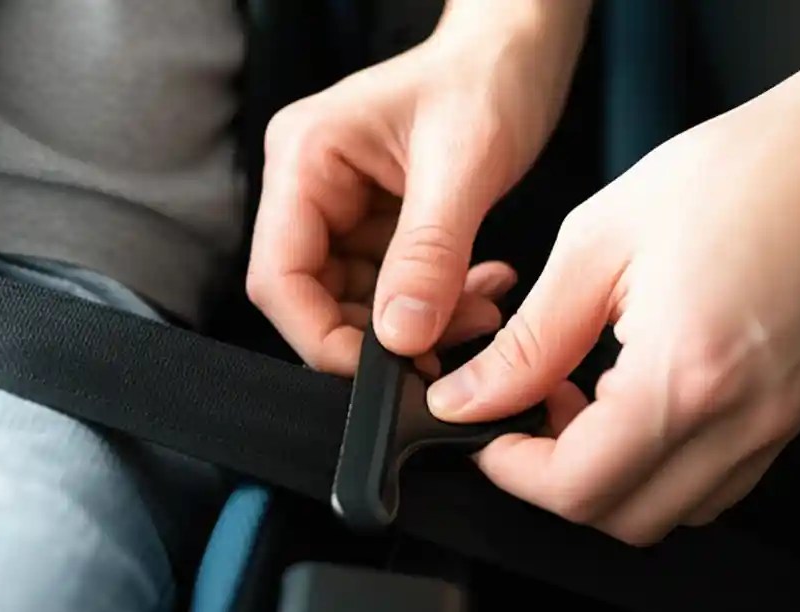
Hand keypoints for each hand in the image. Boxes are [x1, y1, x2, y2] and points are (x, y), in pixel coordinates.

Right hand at [247, 2, 588, 374]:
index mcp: (304, 158)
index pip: (279, 276)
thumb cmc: (488, 77)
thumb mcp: (464, 166)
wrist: (519, 51)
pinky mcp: (376, 223)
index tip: (381, 372)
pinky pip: (390, 288)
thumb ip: (429, 256)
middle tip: (445, 349)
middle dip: (378, 334)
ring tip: (480, 310)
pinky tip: (480, 288)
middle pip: (311, 297)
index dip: (320, 336)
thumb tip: (400, 336)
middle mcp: (310, 185)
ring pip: (355, 302)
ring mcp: (341, 207)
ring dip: (415, 324)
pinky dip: (434, 302)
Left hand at [426, 79, 799, 545]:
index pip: (578, 489)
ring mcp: (777, 424)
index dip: (511, 470)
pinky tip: (641, 398)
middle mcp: (741, 419)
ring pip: (672, 511)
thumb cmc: (743, 171)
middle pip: (623, 519)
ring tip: (585, 397)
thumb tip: (471, 397)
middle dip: (555, 479)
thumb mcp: (599, 242)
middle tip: (529, 410)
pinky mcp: (794, 414)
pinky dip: (663, 465)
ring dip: (611, 478)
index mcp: (684, 375)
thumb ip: (529, 340)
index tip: (484, 427)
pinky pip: (716, 482)